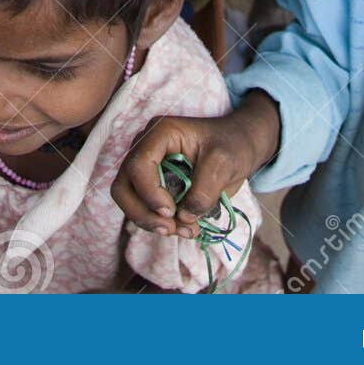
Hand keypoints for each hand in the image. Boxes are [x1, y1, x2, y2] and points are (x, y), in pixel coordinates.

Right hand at [112, 106, 274, 237]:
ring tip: (185, 231)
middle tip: (171, 228)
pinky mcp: (154, 186)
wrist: (240, 146)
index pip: (138, 165)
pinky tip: (185, 228)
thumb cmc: (232, 144)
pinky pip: (144, 209)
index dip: (149, 193)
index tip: (172, 212)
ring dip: (151, 222)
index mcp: (160, 133)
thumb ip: (205, 189)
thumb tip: (184, 217)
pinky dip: (159, 224)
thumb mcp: (224, 162)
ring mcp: (148, 168)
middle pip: (124, 186)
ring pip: (130, 201)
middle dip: (143, 213)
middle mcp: (147, 149)